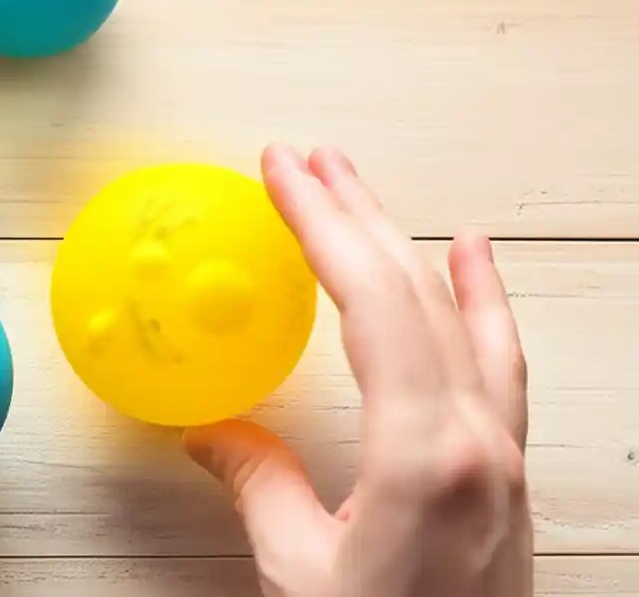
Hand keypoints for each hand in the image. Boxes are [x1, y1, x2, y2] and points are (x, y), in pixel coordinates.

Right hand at [184, 146, 531, 596]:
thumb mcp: (297, 570)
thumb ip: (256, 483)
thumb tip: (211, 430)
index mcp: (426, 456)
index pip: (374, 303)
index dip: (324, 225)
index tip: (284, 171)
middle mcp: (479, 440)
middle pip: (417, 293)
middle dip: (355, 214)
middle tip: (306, 159)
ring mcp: (503, 453)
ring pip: (460, 316)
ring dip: (405, 243)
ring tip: (363, 187)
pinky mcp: (505, 470)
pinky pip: (500, 360)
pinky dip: (482, 299)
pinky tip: (472, 261)